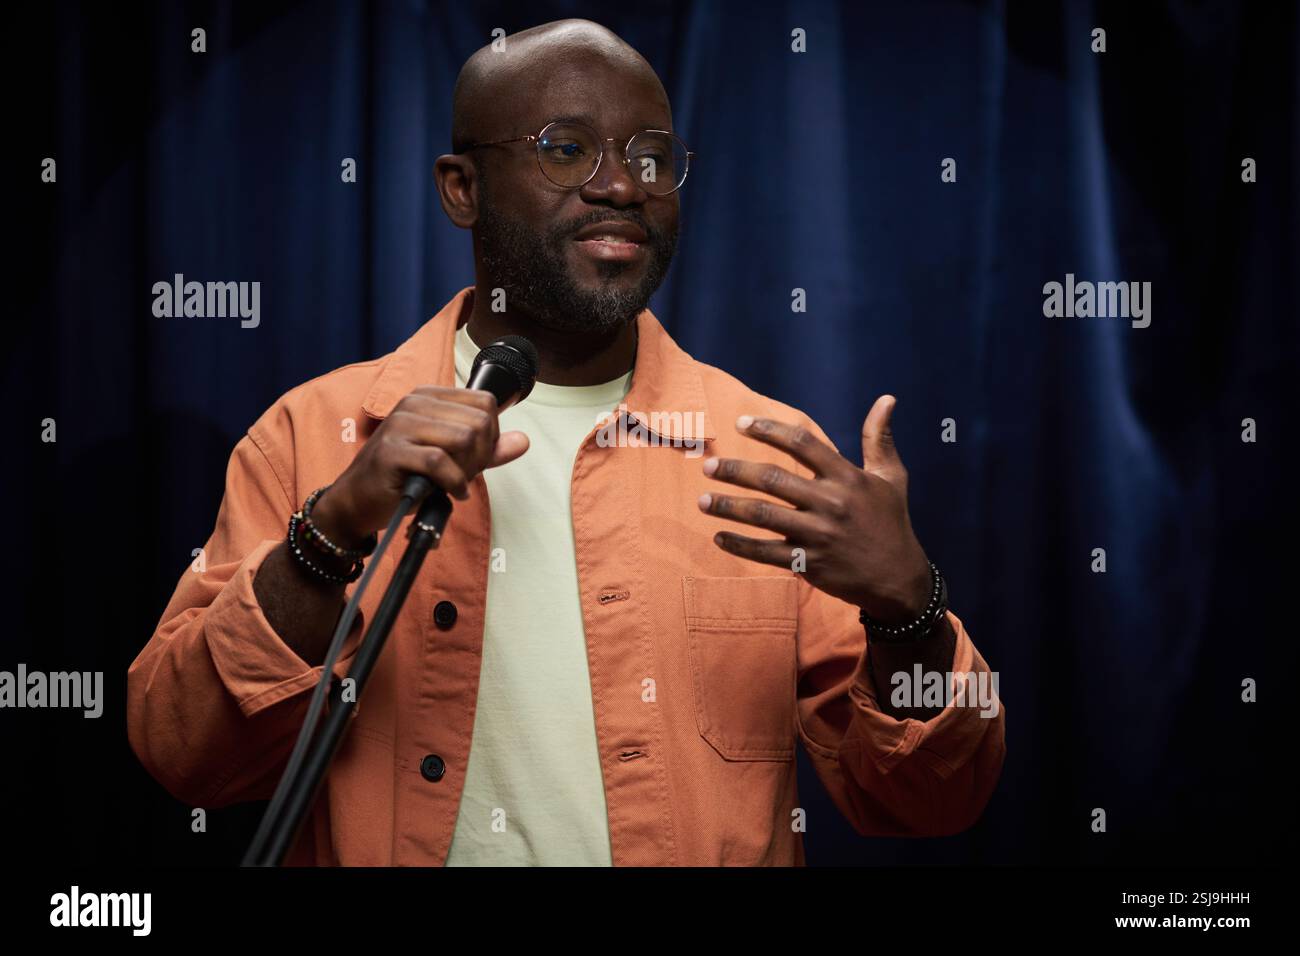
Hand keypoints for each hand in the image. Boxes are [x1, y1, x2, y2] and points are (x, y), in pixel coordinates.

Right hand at [313, 386, 528, 545]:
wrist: (359, 501)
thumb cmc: (405, 477)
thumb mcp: (452, 460)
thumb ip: (487, 450)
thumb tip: (523, 441)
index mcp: (428, 397)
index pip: (485, 403)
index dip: (490, 436)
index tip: (475, 458)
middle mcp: (413, 403)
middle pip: (479, 422)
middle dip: (480, 456)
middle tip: (463, 475)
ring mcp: (400, 424)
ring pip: (463, 439)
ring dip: (467, 470)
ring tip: (454, 483)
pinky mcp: (392, 451)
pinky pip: (441, 462)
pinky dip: (453, 483)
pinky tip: (449, 492)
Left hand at [698, 395, 931, 621]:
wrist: (900, 579)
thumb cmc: (892, 522)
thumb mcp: (891, 477)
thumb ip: (879, 438)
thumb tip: (887, 398)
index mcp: (847, 478)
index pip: (802, 444)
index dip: (769, 430)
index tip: (741, 423)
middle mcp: (831, 503)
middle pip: (773, 479)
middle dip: (735, 470)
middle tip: (708, 466)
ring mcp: (818, 535)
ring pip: (763, 516)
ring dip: (728, 506)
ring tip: (702, 500)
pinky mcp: (810, 564)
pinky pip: (766, 553)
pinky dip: (739, 546)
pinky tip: (718, 537)